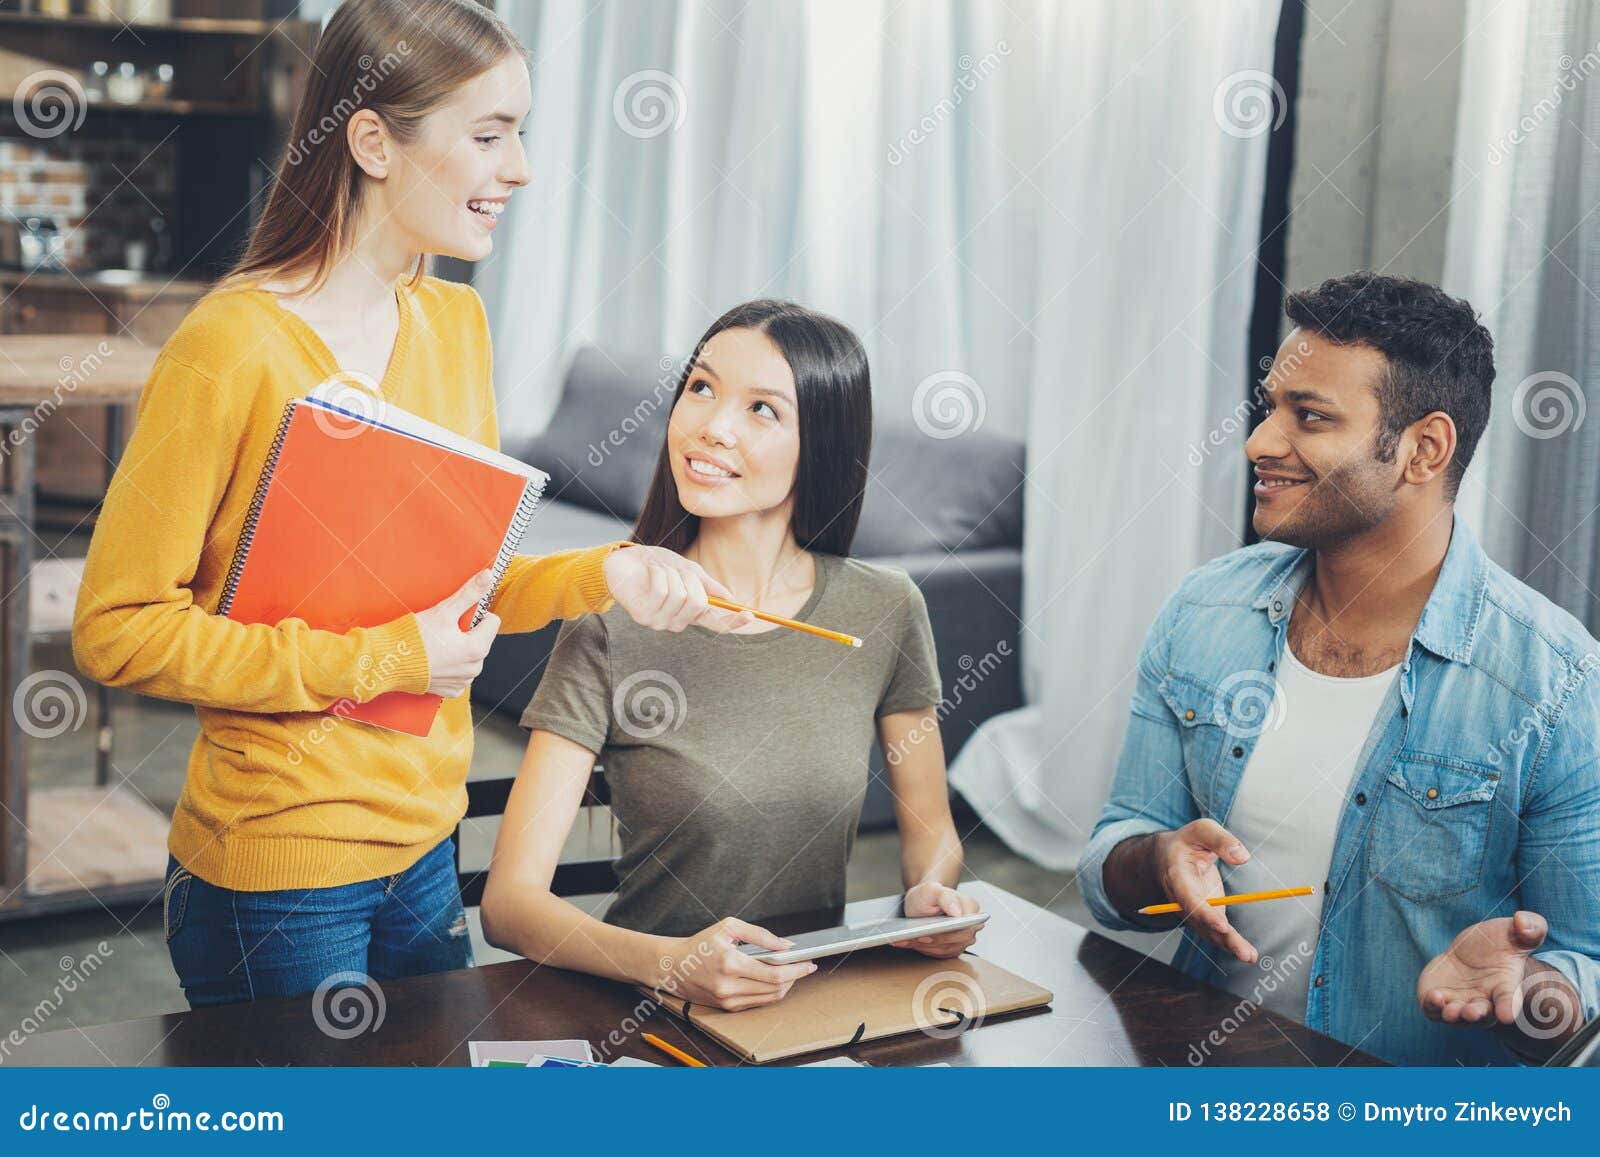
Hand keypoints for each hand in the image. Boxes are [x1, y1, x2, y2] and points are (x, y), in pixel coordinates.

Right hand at [413, 569, 499, 698]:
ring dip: (458, 648)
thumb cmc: (414, 638)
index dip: (476, 614)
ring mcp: (462, 681)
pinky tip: (434, 659)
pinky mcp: (450, 690)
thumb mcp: (444, 611)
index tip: (457, 616)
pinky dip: (449, 665)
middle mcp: (474, 668)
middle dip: (466, 632)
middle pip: (481, 639)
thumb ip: (468, 594)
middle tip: (443, 630)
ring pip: (470, 656)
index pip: (492, 621)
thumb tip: (488, 576)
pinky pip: (458, 673)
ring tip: (436, 645)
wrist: (388, 664)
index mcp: (477, 648)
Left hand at [603, 546, 753, 632]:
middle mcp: (676, 622)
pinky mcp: (643, 616)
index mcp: (690, 613)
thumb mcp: (686, 570)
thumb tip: (730, 598)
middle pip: (699, 604)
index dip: (733, 622)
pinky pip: (662, 590)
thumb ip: (706, 585)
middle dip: (690, 579)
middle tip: (676, 570)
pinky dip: (658, 573)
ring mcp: (659, 622)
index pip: (717, 624)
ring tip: (659, 570)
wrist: (623, 561)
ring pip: (681, 596)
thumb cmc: (655, 565)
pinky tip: (650, 571)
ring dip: (672, 574)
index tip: (749, 615)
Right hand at [651, 917, 816, 1011]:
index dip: (796, 970)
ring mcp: (728, 1000)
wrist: (673, 967)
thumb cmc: (700, 944)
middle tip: (804, 966)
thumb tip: (785, 946)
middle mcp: (729, 986)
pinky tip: (776, 980)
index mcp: (730, 964)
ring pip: (769, 998)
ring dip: (785, 986)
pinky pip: (758, 1002)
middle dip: (795, 977)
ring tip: (791, 972)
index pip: (774, 973)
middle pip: (775, 988)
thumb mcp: (728, 927)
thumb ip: (760, 935)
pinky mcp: (728, 1008)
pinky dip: (771, 992)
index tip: (809, 964)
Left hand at [893, 882, 981, 957]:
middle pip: (955, 942)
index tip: (927, 935)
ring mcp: (962, 939)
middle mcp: (970, 925)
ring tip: (904, 941)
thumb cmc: (927, 894)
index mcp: (970, 908)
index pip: (964, 929)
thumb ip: (946, 897)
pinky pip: (938, 953)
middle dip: (932, 942)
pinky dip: (921, 949)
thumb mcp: (932, 889)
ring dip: (923, 947)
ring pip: (945, 950)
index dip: (947, 935)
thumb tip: (958, 912)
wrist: (921, 901)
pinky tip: (906, 943)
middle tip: (913, 938)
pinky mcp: (951, 948)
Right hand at [1151, 819, 1257, 963]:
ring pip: (1209, 931)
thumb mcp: (1201, 830)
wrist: (1165, 858)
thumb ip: (1220, 840)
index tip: (1221, 925)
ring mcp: (1193, 911)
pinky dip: (1230, 943)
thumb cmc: (1186, 842)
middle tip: (1243, 952)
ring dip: (1229, 945)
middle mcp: (1182, 900)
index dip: (1203, 913)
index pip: (1188, 898)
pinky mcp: (1205, 915)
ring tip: (1250, 956)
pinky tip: (1247, 953)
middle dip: (1222, 937)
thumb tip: (1243, 857)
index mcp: (1177, 876)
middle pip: (1201, 922)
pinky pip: (1216, 932)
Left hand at [1418, 911, 1577, 1033]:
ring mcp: (1460, 1001)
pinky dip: (1433, 1006)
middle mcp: (1483, 1000)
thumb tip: (1522, 921)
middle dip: (1476, 1014)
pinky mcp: (1437, 999)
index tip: (1507, 1016)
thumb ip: (1530, 927)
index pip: (1509, 1000)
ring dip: (1454, 1014)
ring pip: (1457, 1016)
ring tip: (1450, 1009)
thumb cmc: (1499, 944)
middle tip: (1472, 1012)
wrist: (1471, 951)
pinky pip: (1434, 1009)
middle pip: (1482, 1014)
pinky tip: (1433, 996)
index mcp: (1505, 986)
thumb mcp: (1516, 931)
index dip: (1508, 1007)